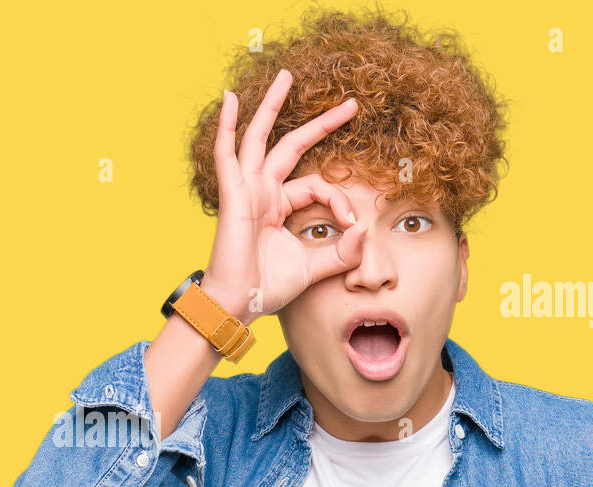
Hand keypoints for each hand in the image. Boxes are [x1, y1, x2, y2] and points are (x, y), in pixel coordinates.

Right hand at [200, 69, 366, 323]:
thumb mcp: (315, 267)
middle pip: (292, 145)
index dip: (340, 199)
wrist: (239, 303)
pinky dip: (227, 127)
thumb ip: (342, 251)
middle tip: (350, 103)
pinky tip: (230, 100)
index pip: (318, 185)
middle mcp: (262, 192)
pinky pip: (228, 154)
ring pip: (260, 138)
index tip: (351, 224)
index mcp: (279, 206)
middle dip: (321, 123)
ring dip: (272, 106)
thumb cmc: (268, 288)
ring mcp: (246, 190)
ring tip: (286, 76)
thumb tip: (365, 232)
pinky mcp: (233, 196)